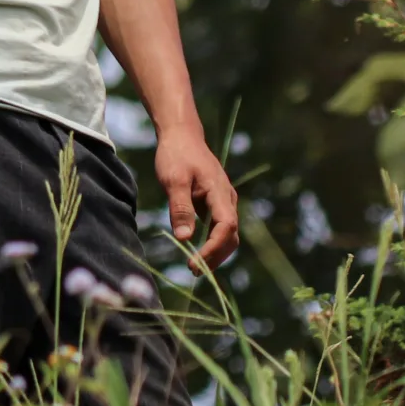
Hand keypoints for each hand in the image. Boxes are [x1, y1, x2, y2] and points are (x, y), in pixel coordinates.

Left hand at [154, 129, 239, 267]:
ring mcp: (224, 201)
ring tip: (196, 265)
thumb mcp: (174, 179)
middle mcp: (227, 199)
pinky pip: (220, 227)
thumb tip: (184, 238)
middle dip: (216, 256)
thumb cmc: (176, 154)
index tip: (194, 263)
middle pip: (231, 235)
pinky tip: (198, 250)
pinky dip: (212, 242)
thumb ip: (180, 208)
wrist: (181, 135)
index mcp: (220, 192)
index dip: (213, 249)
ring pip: (228, 234)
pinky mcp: (217, 202)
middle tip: (194, 270)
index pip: (225, 227)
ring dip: (215, 252)